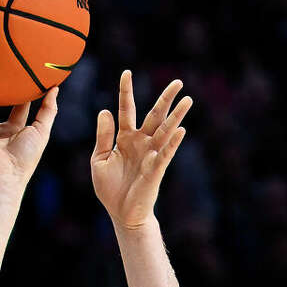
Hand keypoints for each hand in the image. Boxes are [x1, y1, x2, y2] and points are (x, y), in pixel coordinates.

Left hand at [91, 71, 190, 229]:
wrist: (121, 214)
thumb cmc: (110, 188)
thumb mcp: (98, 159)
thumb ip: (103, 136)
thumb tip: (105, 111)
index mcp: (125, 138)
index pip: (127, 109)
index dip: (126, 91)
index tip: (127, 72)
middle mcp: (141, 142)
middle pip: (155, 115)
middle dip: (166, 99)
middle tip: (178, 82)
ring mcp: (150, 154)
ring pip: (165, 130)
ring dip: (176, 115)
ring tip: (188, 99)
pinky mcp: (156, 169)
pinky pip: (166, 153)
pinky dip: (173, 142)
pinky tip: (181, 130)